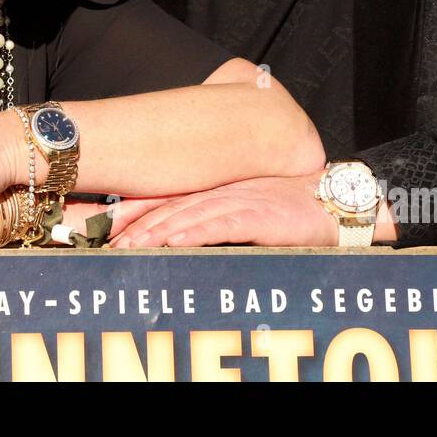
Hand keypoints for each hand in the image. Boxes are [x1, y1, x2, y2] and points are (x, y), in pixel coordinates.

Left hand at [107, 173, 337, 248]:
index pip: (166, 199)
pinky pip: (221, 224)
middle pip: (169, 208)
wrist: (332, 203)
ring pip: (188, 216)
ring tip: (130, 245)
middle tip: (106, 242)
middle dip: (135, 226)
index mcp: (215, 191)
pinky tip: (174, 239)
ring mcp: (238, 201)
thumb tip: (178, 235)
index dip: (134, 210)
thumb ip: (213, 217)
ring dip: (156, 231)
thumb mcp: (245, 211)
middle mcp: (221, 193)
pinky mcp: (258, 215)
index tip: (104, 224)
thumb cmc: (290, 212)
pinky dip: (196, 231)